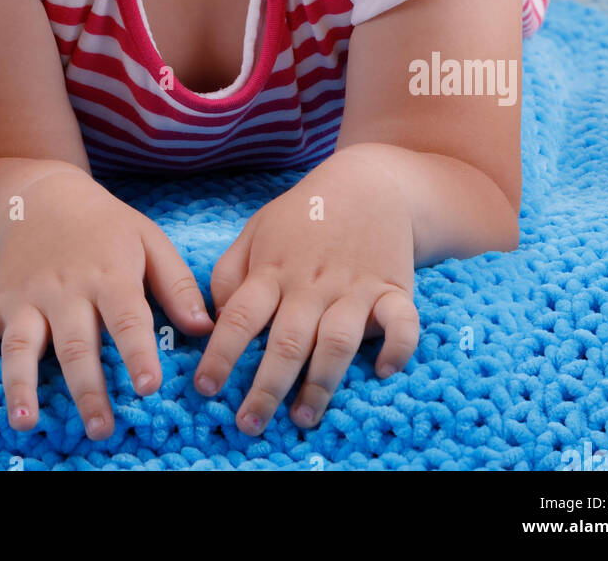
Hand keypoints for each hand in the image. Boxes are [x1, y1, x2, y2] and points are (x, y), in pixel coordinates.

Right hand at [0, 168, 214, 438]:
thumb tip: (205, 328)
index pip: (126, 320)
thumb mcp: (149, 241)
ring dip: (21, 382)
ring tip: (23, 420)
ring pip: (23, 344)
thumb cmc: (107, 228)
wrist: (47, 195)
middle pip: (75, 344)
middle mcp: (65, 290)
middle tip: (100, 429)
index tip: (150, 388)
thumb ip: (177, 285)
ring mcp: (27, 297)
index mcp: (108, 276)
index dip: (138, 354)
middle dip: (87, 388)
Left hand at [192, 148, 419, 433]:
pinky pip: (402, 322)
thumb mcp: (256, 230)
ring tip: (303, 417)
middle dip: (266, 387)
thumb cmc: (304, 214)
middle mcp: (311, 282)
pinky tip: (383, 371)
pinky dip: (396, 348)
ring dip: (321, 383)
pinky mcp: (393, 288)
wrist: (368, 183)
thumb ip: (230, 273)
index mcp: (273, 269)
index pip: (240, 316)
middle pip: (287, 340)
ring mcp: (354, 286)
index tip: (205, 389)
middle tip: (250, 426)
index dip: (221, 354)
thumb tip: (217, 319)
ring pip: (337, 341)